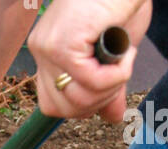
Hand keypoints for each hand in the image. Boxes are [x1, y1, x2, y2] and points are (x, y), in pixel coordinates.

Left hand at [28, 0, 151, 122]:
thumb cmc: (122, 6)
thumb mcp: (115, 55)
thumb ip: (108, 87)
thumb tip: (113, 118)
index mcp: (48, 53)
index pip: (52, 106)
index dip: (82, 106)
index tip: (108, 85)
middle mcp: (42, 50)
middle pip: (64, 109)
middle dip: (98, 100)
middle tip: (120, 72)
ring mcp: (49, 47)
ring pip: (78, 99)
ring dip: (110, 87)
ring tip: (123, 59)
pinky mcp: (63, 44)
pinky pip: (90, 82)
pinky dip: (115, 76)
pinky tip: (125, 53)